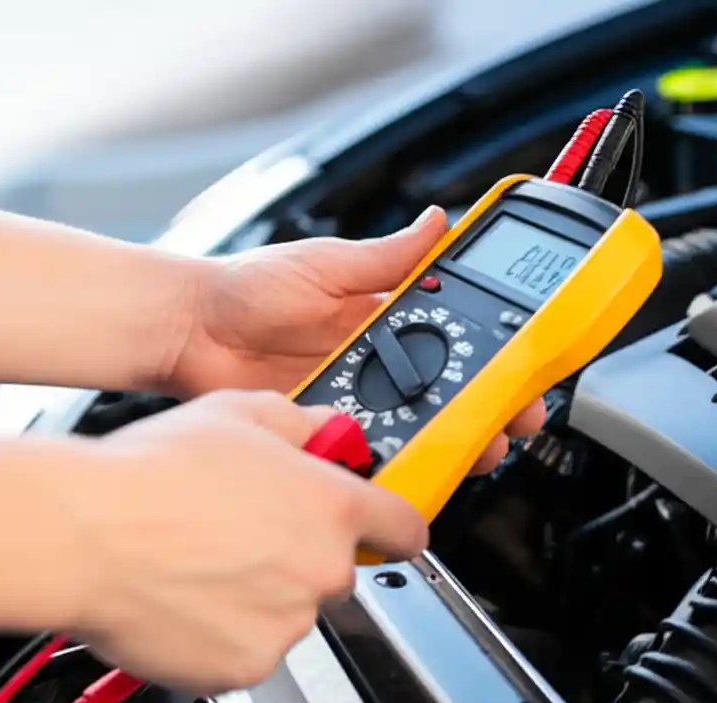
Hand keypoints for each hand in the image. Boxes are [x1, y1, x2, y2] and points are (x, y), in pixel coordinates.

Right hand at [69, 390, 425, 692]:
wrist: (85, 535)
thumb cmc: (151, 475)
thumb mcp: (236, 413)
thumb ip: (295, 422)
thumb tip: (320, 427)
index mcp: (331, 507)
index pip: (404, 527)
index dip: (395, 526)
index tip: (389, 532)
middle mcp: (321, 569)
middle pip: (335, 571)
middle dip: (300, 556)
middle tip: (245, 535)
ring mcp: (287, 623)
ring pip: (289, 611)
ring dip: (260, 594)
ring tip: (201, 562)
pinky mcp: (246, 665)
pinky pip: (249, 649)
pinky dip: (225, 633)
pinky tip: (187, 597)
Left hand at [165, 207, 542, 472]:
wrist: (188, 331)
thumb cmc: (246, 289)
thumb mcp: (324, 264)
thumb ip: (386, 254)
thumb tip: (440, 222)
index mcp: (390, 319)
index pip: (461, 338)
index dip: (499, 355)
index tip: (528, 364)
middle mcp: (381, 364)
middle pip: (453, 394)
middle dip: (492, 409)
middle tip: (514, 418)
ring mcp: (359, 403)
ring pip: (421, 431)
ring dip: (454, 441)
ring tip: (476, 446)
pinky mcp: (331, 433)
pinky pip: (372, 454)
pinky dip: (396, 464)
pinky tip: (414, 465)